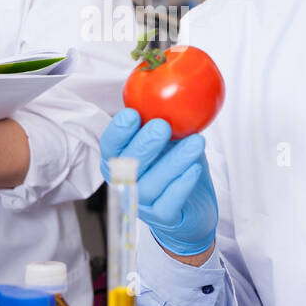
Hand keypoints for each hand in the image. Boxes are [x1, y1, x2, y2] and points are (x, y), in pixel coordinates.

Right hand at [99, 107, 216, 256]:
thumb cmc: (174, 168)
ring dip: (173, 161)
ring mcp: (143, 203)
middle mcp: (125, 182)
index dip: (118, 132)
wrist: (192, 209)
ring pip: (151, 183)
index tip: (132, 114)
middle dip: (144, 144)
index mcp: (118, 160)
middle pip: (127, 166)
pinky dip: (182, 184)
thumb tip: (171, 87)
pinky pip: (170, 202)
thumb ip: (161, 121)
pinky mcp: (163, 217)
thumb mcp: (167, 141)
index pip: (110, 146)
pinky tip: (194, 168)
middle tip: (162, 126)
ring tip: (196, 142)